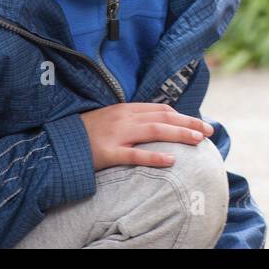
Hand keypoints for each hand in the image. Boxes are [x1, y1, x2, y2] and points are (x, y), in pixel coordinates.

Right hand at [79, 102, 214, 171]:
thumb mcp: (112, 119)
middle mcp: (124, 118)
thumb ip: (133, 119)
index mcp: (126, 109)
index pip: (161, 109)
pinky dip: (154, 156)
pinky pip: (135, 154)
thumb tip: (158, 123)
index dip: (182, 115)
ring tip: (198, 140)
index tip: (199, 123)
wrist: (59, 143)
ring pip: (155, 131)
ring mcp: (116, 134)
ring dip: (179, 134)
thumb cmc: (88, 133)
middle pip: (163, 118)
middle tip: (209, 131)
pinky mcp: (108, 152)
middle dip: (189, 123)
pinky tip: (171, 160)